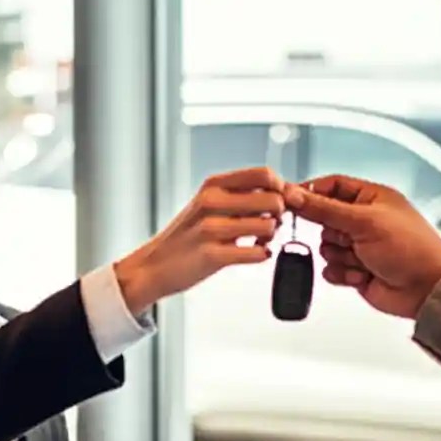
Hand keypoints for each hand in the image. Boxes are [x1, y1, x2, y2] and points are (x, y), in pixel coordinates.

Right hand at [114, 167, 285, 314]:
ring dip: (270, 237)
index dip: (281, 188)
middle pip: (272, 199)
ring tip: (259, 241)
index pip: (264, 174)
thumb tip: (286, 191)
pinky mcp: (212, 256)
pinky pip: (257, 253)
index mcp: (213, 185)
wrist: (155, 266)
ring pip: (268, 226)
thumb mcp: (209, 204)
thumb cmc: (188, 235)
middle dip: (279, 215)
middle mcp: (211, 202)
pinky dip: (262, 255)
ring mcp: (211, 229)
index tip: (279, 202)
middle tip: (268, 225)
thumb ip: (242, 195)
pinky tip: (254, 254)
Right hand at [283, 175, 440, 318]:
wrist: (427, 289)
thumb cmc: (410, 248)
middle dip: (332, 233)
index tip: (291, 202)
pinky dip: (343, 273)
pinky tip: (362, 275)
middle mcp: (364, 220)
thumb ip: (325, 208)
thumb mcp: (364, 221)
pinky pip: (331, 269)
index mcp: (371, 198)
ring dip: (339, 256)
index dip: (311, 192)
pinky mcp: (356, 270)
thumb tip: (294, 194)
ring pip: (325, 247)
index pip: (332, 186)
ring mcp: (360, 246)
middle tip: (347, 239)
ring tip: (361, 260)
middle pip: (324, 219)